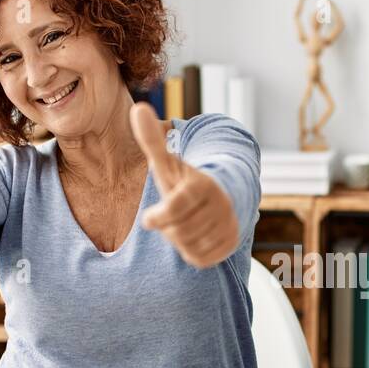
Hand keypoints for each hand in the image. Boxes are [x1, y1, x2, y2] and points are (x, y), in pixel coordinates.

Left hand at [133, 102, 239, 267]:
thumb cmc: (185, 182)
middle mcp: (222, 204)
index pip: (175, 208)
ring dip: (179, 239)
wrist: (221, 197)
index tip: (148, 219)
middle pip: (179, 231)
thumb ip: (151, 140)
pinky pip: (199, 258)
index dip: (158, 217)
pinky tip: (193, 236)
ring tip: (184, 224)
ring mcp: (229, 224)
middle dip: (169, 227)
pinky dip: (190, 251)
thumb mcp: (168, 162)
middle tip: (172, 217)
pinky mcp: (231, 243)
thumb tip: (137, 109)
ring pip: (188, 246)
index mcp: (205, 184)